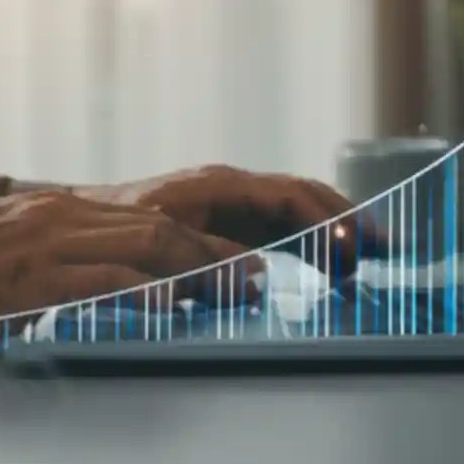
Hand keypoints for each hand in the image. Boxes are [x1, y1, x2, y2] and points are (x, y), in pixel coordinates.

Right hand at [0, 190, 263, 352]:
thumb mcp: (4, 242)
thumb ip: (60, 252)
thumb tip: (119, 280)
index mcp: (56, 211)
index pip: (148, 223)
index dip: (201, 244)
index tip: (239, 262)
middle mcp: (57, 220)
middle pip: (158, 233)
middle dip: (215, 256)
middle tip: (255, 279)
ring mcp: (40, 249)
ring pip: (140, 252)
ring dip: (196, 273)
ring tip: (234, 293)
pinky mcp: (20, 286)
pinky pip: (93, 287)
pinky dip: (139, 297)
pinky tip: (170, 309)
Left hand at [73, 165, 387, 275]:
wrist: (80, 225)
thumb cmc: (113, 228)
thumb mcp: (156, 242)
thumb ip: (203, 259)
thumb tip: (254, 278)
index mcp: (219, 185)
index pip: (287, 194)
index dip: (323, 217)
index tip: (350, 245)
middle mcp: (233, 191)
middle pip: (304, 196)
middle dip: (345, 217)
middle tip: (382, 247)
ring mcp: (234, 208)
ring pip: (298, 212)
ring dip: (335, 230)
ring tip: (369, 257)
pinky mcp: (230, 227)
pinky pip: (282, 230)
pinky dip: (313, 243)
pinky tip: (332, 265)